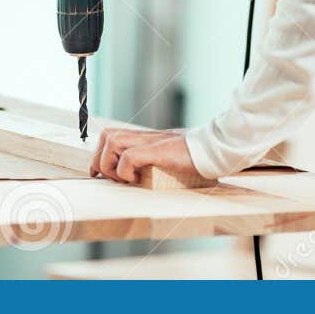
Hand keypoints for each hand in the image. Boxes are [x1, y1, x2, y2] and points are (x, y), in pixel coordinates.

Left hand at [90, 126, 204, 184]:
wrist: (216, 147)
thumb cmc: (196, 155)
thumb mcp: (170, 155)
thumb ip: (156, 159)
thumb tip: (144, 175)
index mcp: (146, 138)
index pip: (111, 135)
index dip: (99, 153)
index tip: (99, 172)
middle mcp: (145, 137)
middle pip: (106, 135)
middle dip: (99, 159)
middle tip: (107, 176)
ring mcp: (151, 142)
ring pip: (112, 141)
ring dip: (110, 164)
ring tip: (123, 178)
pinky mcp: (157, 150)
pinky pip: (129, 156)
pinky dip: (125, 170)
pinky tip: (136, 179)